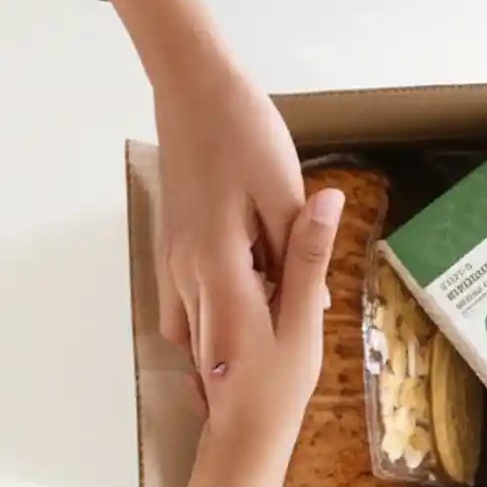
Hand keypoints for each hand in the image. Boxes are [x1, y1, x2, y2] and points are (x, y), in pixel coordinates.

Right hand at [153, 66, 305, 366]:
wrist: (193, 86)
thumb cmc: (244, 135)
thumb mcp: (283, 194)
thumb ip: (299, 253)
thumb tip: (318, 301)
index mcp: (216, 260)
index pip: (232, 342)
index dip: (251, 378)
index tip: (271, 400)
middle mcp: (183, 266)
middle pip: (204, 344)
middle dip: (231, 373)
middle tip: (262, 392)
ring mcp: (170, 254)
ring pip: (187, 326)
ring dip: (217, 344)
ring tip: (256, 351)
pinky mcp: (168, 242)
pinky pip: (183, 300)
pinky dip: (207, 316)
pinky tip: (241, 304)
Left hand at [182, 188, 344, 454]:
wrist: (245, 444)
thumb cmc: (280, 387)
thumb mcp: (303, 322)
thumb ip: (310, 259)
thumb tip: (329, 197)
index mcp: (224, 280)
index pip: (249, 216)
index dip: (273, 201)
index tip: (291, 200)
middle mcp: (196, 285)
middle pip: (231, 233)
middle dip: (258, 223)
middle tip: (281, 222)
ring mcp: (190, 304)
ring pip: (217, 255)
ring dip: (247, 246)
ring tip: (273, 271)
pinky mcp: (193, 320)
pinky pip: (208, 281)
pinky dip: (234, 274)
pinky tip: (258, 291)